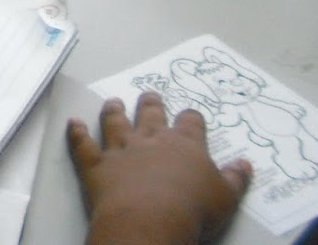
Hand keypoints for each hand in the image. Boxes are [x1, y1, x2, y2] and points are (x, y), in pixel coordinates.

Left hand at [69, 92, 249, 244]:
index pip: (190, 123)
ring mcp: (120, 150)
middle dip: (150, 104)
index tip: (190, 115)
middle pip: (150, 114)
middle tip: (148, 95)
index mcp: (184, 145)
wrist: (151, 221)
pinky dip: (76, 133)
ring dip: (113, 111)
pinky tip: (72, 122)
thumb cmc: (194, 210)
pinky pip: (83, 145)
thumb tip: (245, 163)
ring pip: (114, 123)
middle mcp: (150, 140)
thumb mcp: (226, 199)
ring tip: (113, 101)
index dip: (191, 118)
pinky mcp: (96, 165)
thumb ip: (235, 179)